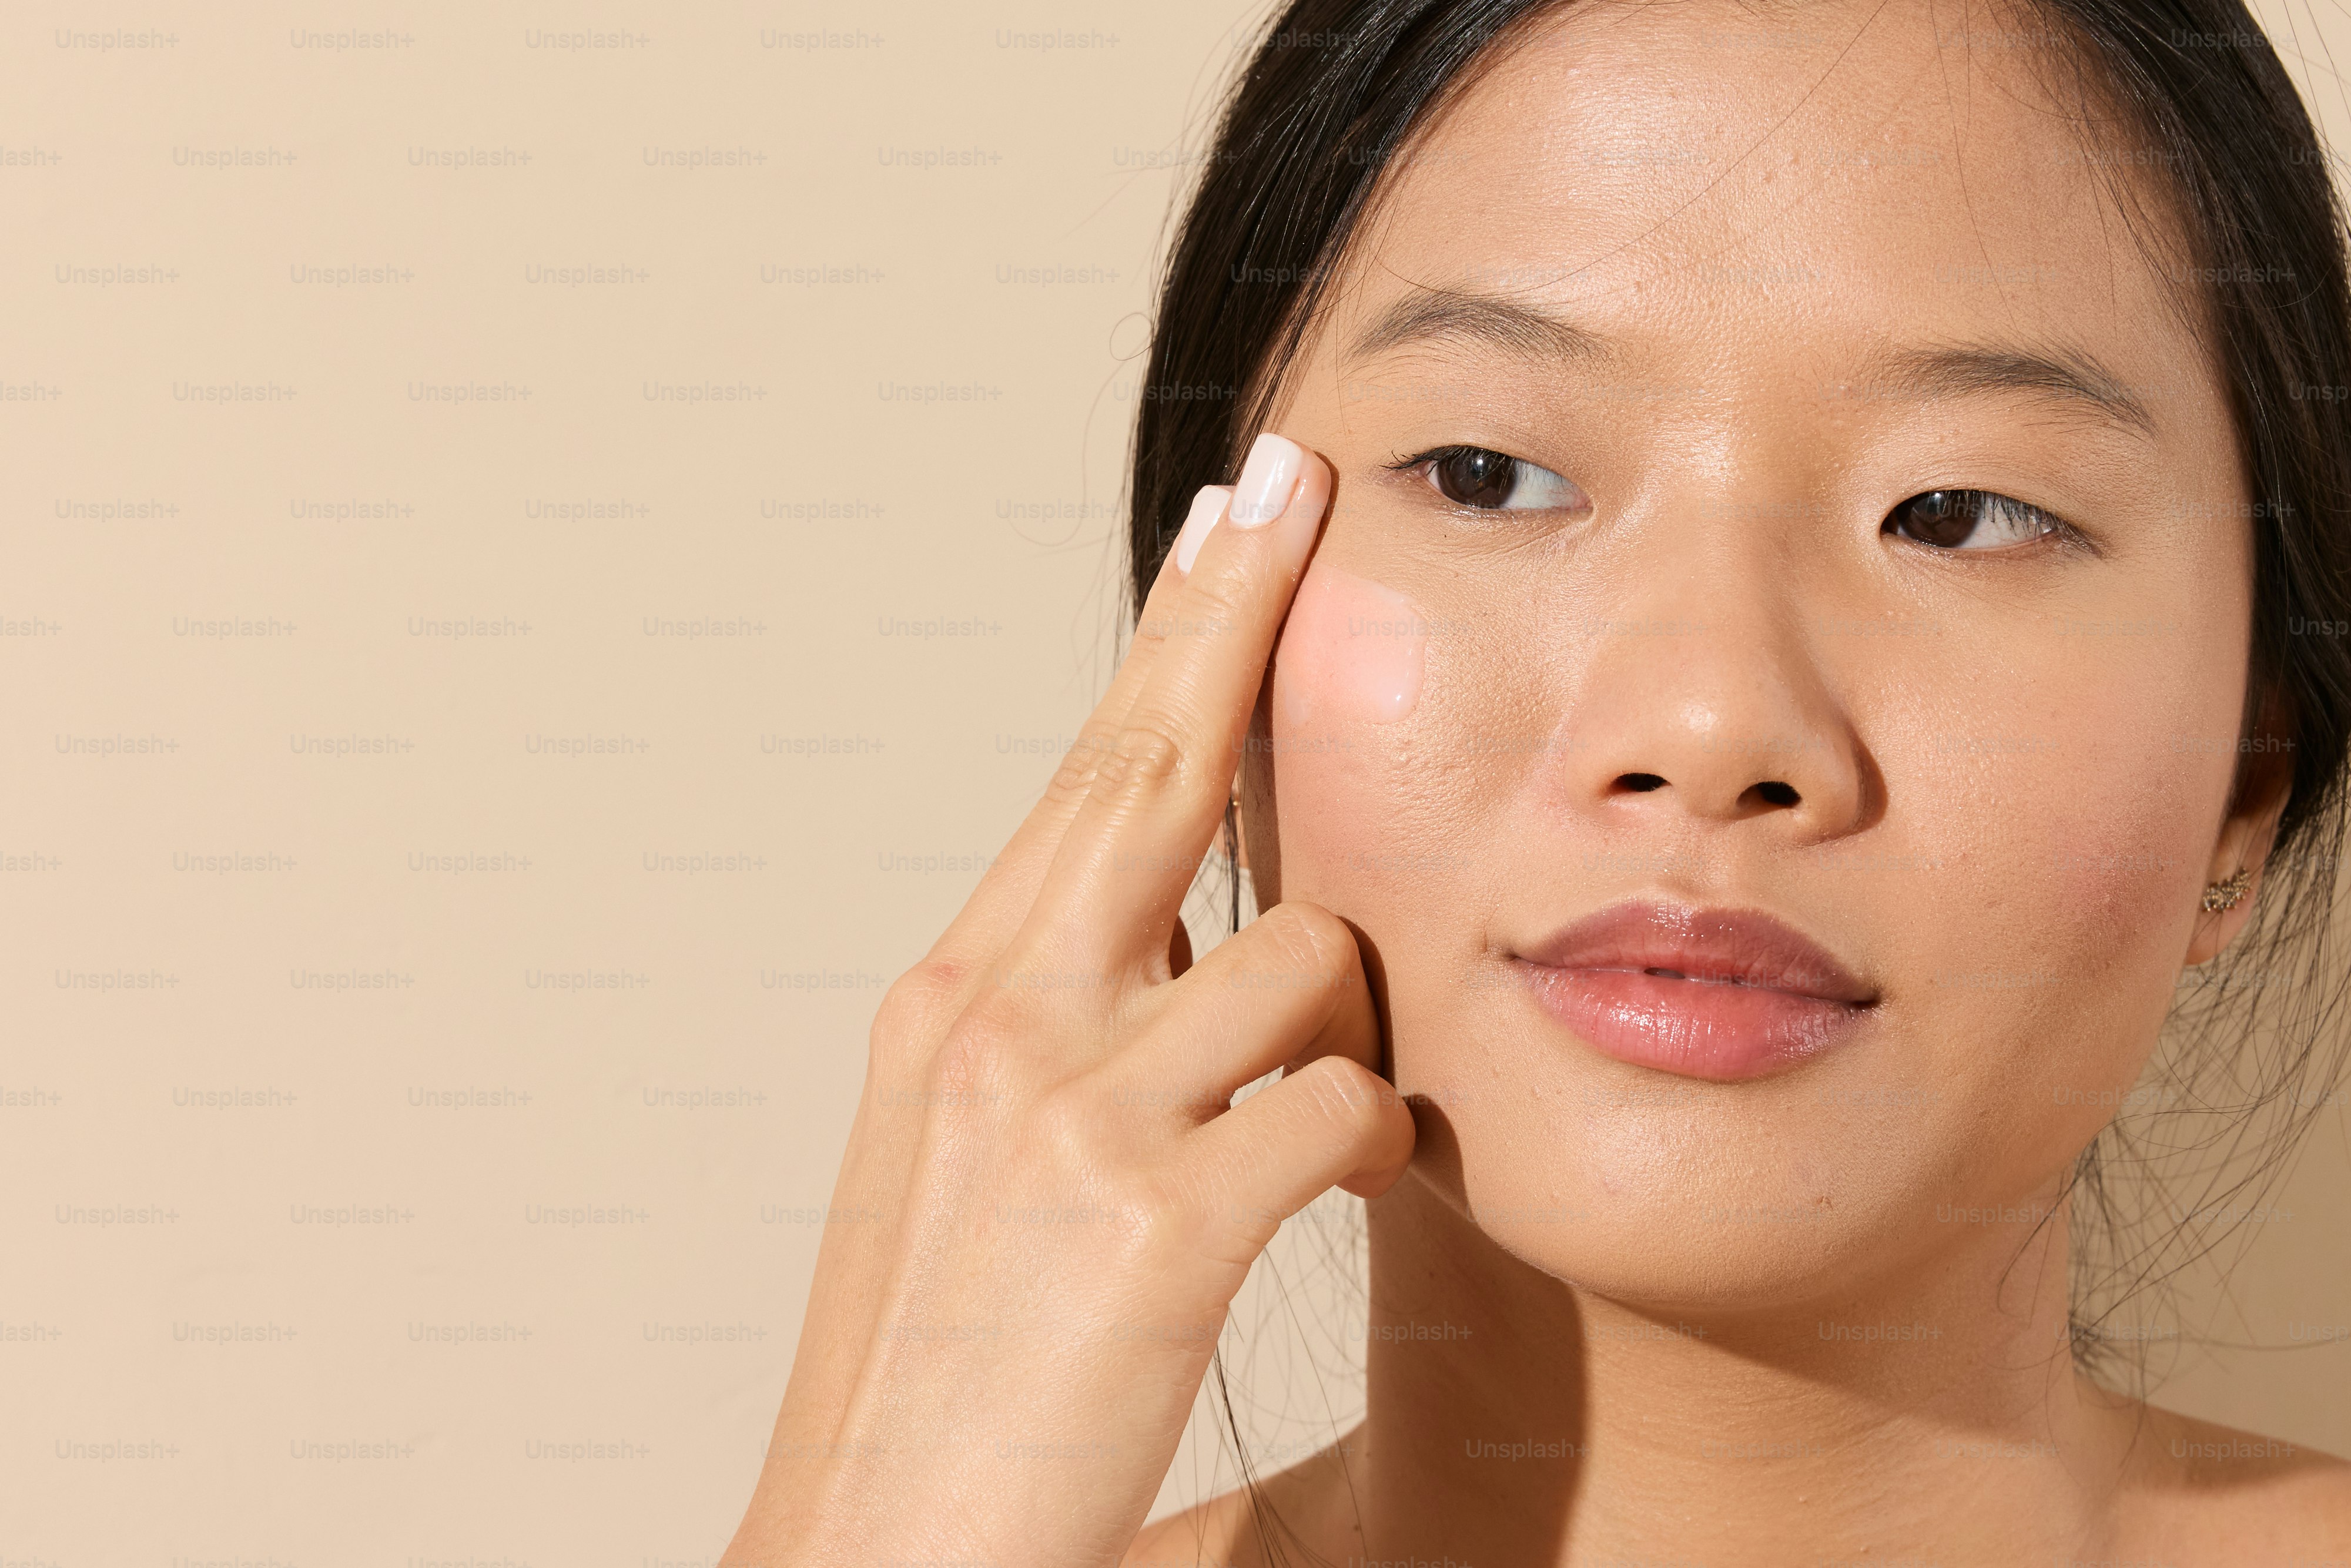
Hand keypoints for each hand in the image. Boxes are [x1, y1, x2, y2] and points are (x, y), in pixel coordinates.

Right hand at [723, 433, 1415, 1566]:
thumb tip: (1200, 924)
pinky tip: (1301, 1214)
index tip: (1231, 515)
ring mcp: (1067, 1108)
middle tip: (1303, 485)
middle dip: (1241, 612)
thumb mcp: (979, 1152)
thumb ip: (1078, 1022)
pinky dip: (1355, 1151)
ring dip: (1332, 1038)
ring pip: (1307, 959)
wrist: (881, 1550)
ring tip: (1269, 1150)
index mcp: (952, 997)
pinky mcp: (1153, 1218)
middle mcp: (993, 1015)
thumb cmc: (949, 1364)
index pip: (1087, 773)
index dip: (1172, 633)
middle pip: (1156, 767)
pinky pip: (1345, 1105)